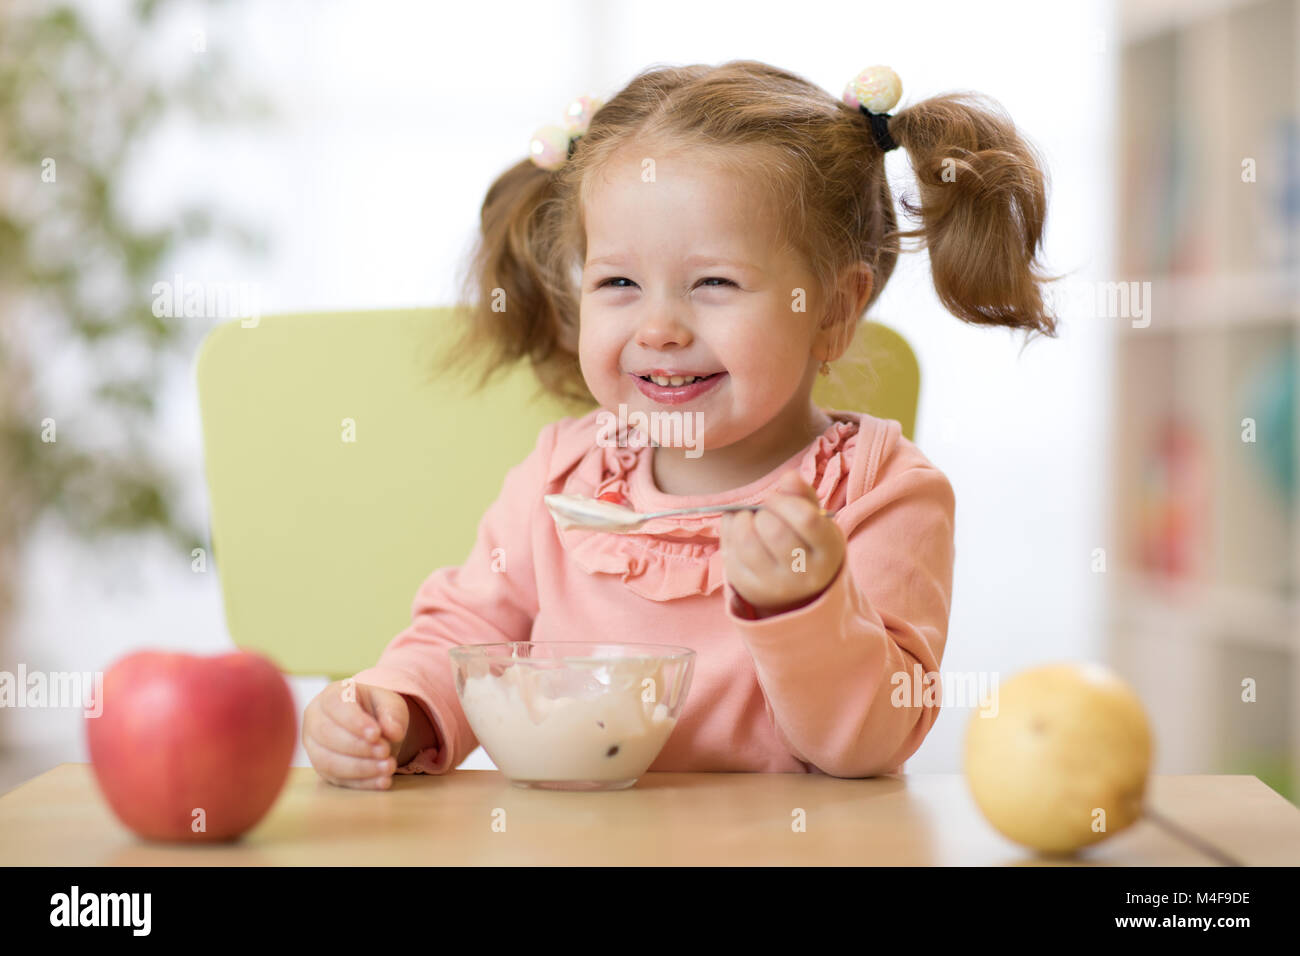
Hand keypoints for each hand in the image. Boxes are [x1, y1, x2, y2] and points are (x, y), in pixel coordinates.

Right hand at [302, 680, 409, 788]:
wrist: (372, 727)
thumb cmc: (377, 710)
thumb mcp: (390, 704)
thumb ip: (393, 714)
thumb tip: (393, 731)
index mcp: (331, 696)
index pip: (335, 706)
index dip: (354, 721)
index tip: (376, 733)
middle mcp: (315, 720)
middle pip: (327, 735)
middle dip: (358, 747)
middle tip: (385, 751)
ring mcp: (314, 747)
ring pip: (328, 761)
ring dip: (360, 768)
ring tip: (388, 767)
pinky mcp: (323, 770)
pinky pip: (337, 780)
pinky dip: (362, 783)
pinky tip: (383, 781)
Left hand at [720, 470, 844, 614]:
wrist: (798, 588)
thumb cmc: (806, 543)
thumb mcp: (816, 520)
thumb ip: (803, 495)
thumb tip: (788, 477)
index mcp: (828, 551)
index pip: (807, 520)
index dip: (784, 502)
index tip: (773, 497)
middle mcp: (804, 573)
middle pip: (775, 532)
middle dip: (762, 512)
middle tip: (761, 510)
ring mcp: (776, 585)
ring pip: (748, 544)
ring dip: (741, 520)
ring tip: (746, 516)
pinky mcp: (750, 588)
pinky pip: (731, 554)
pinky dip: (729, 533)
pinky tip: (737, 529)